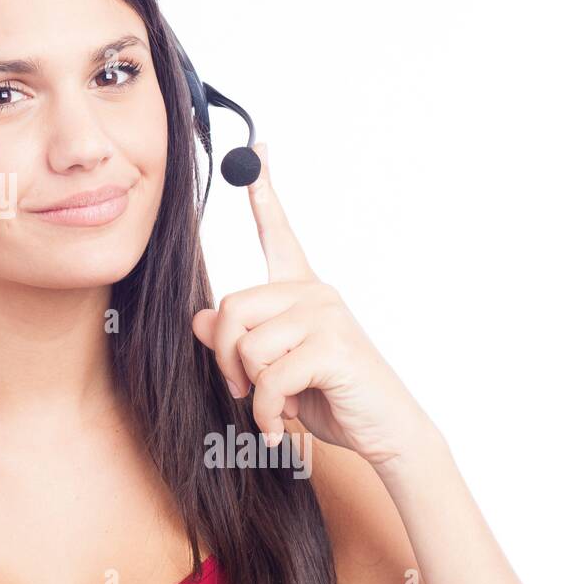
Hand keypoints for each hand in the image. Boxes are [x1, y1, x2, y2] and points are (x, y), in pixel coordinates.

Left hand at [191, 142, 434, 468]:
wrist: (384, 433)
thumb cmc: (328, 398)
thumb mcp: (272, 370)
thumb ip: (237, 342)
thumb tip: (199, 319)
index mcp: (301, 291)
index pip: (278, 234)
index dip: (264, 193)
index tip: (258, 150)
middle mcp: (314, 293)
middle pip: (231, 307)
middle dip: (224, 358)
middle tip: (240, 391)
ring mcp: (326, 316)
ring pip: (246, 344)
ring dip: (250, 389)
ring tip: (271, 409)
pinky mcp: (332, 347)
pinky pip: (269, 377)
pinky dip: (266, 411)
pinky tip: (281, 426)